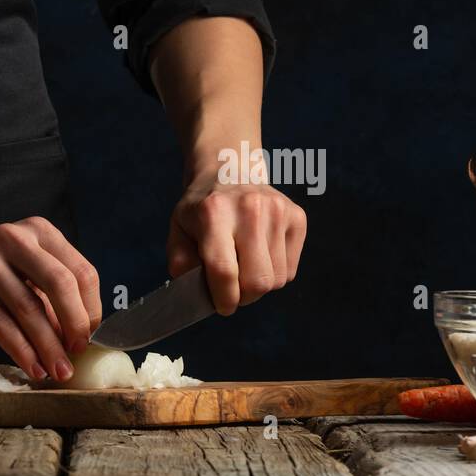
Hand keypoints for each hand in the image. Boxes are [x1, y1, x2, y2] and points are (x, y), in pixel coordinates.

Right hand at [0, 217, 100, 380]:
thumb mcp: (23, 273)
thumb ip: (52, 295)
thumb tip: (84, 336)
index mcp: (38, 231)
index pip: (80, 270)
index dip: (92, 308)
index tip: (92, 336)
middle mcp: (12, 237)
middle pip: (59, 283)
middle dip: (75, 324)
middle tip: (79, 352)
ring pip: (28, 308)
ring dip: (49, 346)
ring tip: (59, 370)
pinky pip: (0, 324)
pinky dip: (22, 351)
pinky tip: (33, 367)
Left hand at [166, 175, 306, 314]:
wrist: (231, 169)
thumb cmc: (203, 208)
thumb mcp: (178, 229)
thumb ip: (181, 262)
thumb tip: (196, 292)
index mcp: (214, 211)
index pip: (224, 270)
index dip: (224, 298)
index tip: (222, 305)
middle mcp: (250, 208)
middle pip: (257, 281)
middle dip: (244, 297)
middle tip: (232, 290)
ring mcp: (278, 211)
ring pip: (277, 280)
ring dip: (259, 285)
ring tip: (245, 268)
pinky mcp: (297, 217)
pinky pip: (289, 270)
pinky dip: (275, 273)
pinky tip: (260, 255)